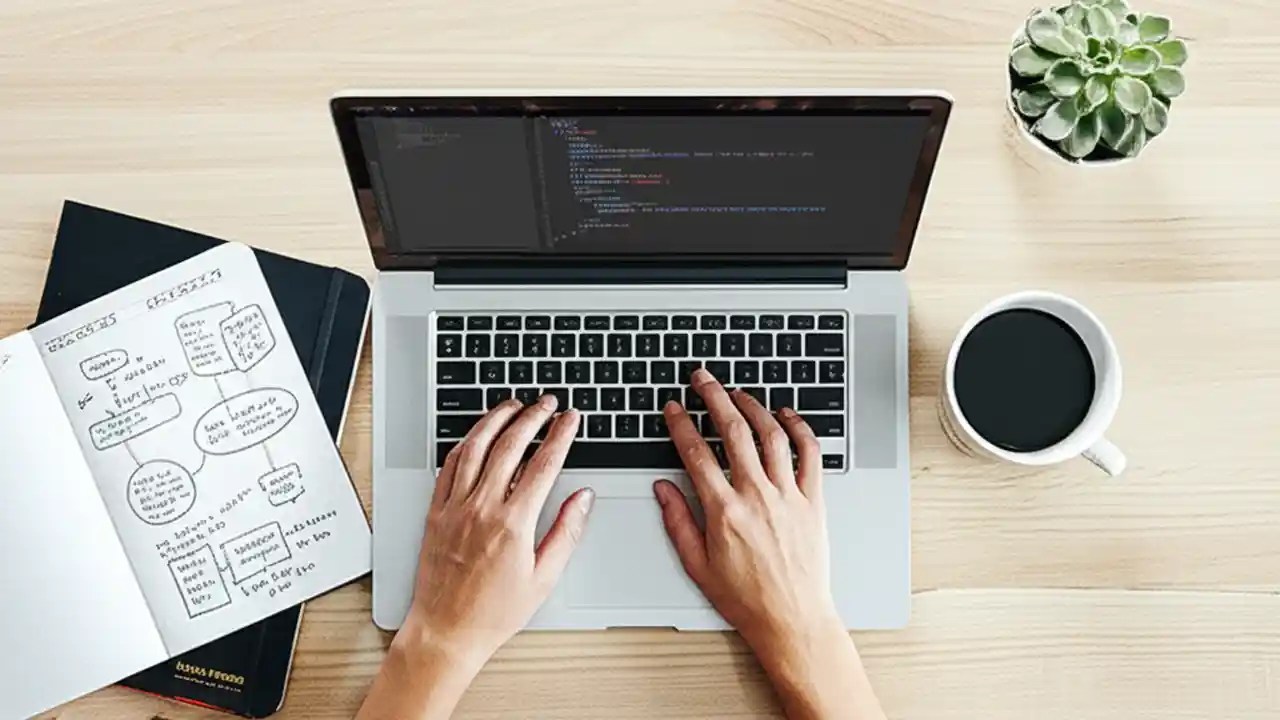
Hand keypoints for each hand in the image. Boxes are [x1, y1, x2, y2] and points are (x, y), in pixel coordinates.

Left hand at [405, 395, 592, 664]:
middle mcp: (482, 509)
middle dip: (533, 417)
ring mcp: (455, 508)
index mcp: (513, 524)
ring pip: (476, 447)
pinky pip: (449, 466)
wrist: (447, 630)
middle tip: (547, 403)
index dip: (561, 435)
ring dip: (497, 419)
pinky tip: (477, 434)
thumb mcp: (544, 578)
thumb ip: (567, 532)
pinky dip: (466, 443)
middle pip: (510, 445)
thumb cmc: (494, 612)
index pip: (544, 464)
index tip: (570, 419)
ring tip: (513, 405)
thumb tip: (583, 498)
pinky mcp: (436, 512)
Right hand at [655, 369, 835, 650]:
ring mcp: (788, 495)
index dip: (681, 424)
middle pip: (733, 431)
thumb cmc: (746, 598)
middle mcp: (757, 496)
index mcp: (724, 511)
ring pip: (771, 435)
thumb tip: (663, 488)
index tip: (674, 408)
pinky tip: (786, 415)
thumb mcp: (697, 564)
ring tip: (738, 392)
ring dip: (753, 406)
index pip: (696, 453)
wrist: (792, 618)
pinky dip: (798, 428)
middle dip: (714, 397)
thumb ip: (678, 520)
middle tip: (703, 380)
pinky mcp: (812, 501)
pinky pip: (809, 454)